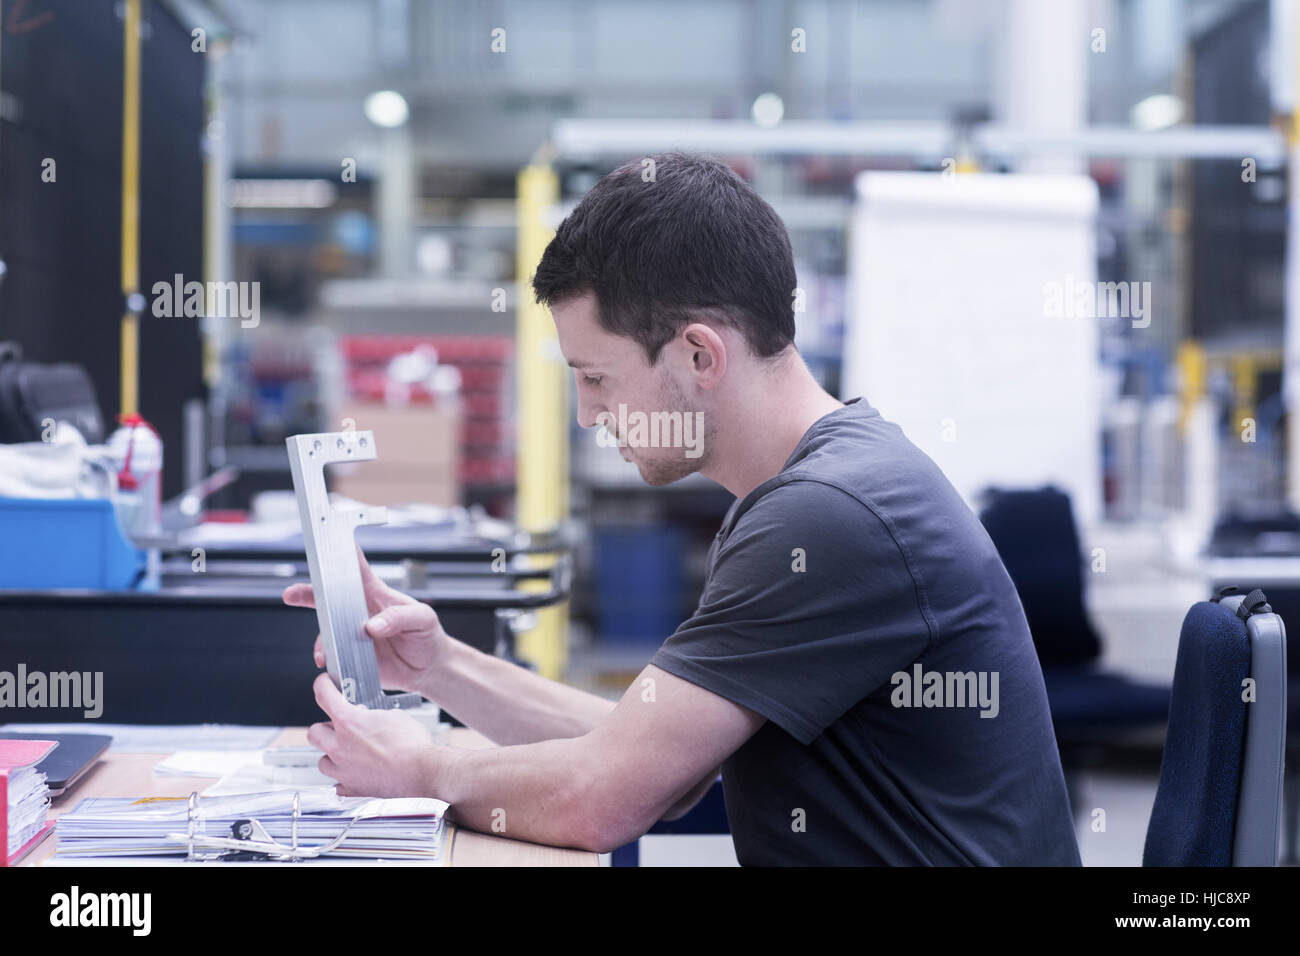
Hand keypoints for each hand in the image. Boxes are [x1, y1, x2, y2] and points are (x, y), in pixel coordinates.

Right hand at [282, 545, 449, 695]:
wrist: (428, 668)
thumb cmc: (426, 634)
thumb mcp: (423, 619)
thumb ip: (399, 617)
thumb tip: (372, 626)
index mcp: (376, 593)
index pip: (357, 568)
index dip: (342, 553)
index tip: (325, 541)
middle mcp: (360, 611)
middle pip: (329, 597)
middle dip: (308, 593)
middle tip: (292, 594)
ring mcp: (353, 634)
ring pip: (327, 630)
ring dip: (321, 639)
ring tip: (324, 652)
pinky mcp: (351, 656)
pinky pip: (332, 655)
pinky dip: (328, 659)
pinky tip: (330, 664)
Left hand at [307, 673, 449, 796]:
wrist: (423, 771)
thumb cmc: (413, 745)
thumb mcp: (394, 716)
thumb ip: (374, 716)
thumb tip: (369, 718)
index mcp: (349, 722)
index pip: (324, 696)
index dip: (322, 686)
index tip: (324, 685)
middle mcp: (339, 747)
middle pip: (314, 732)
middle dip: (325, 727)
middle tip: (339, 727)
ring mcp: (343, 770)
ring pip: (323, 760)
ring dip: (332, 754)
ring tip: (349, 752)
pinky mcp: (351, 788)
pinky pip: (337, 783)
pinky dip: (344, 777)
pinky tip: (356, 773)